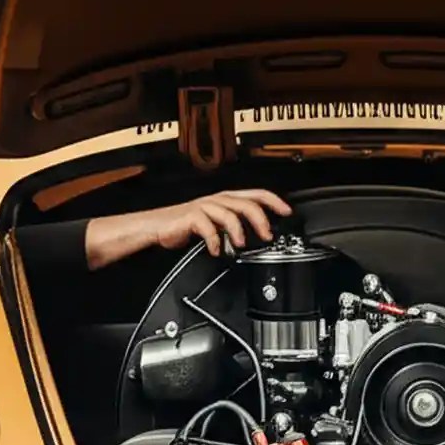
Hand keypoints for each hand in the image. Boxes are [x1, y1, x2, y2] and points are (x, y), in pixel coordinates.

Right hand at [148, 190, 291, 256]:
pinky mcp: (190, 216)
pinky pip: (207, 226)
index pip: (256, 194)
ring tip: (242, 244)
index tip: (287, 212)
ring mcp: (204, 207)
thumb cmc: (187, 226)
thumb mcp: (217, 225)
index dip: (274, 201)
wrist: (158, 227)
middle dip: (261, 219)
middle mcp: (218, 200)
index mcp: (227, 200)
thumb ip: (236, 227)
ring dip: (238, 229)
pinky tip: (216, 250)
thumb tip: (259, 236)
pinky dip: (214, 240)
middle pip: (246, 203)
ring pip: (229, 212)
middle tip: (267, 235)